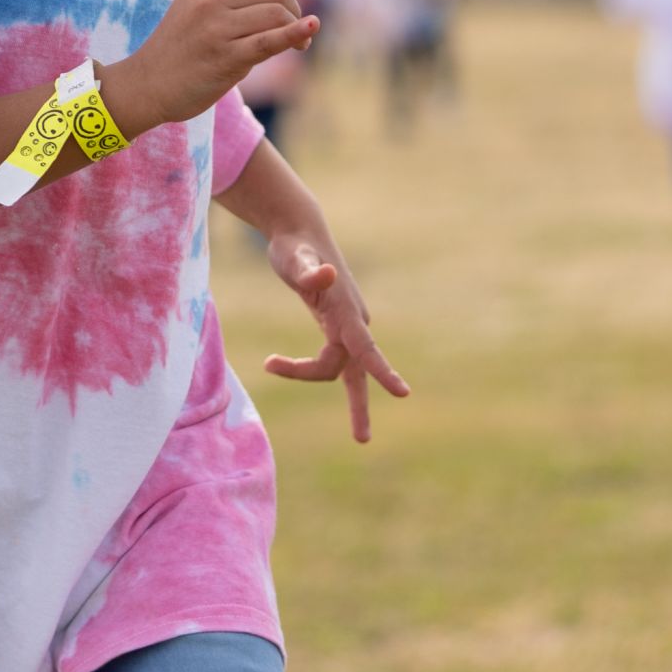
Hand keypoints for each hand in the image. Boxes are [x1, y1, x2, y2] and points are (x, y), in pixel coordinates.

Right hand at [127, 0, 319, 127]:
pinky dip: (296, 34)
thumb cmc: (176, 46)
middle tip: (298, 28)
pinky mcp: (226, 58)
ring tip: (300, 45)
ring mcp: (216, 29)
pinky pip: (270, 41)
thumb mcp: (193, 4)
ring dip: (296, 28)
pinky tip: (310, 33)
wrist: (147, 85)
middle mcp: (209, 0)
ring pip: (276, 13)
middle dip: (294, 7)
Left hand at [262, 234, 410, 443]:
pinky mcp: (334, 326)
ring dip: (305, 372)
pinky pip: (330, 358)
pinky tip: (281, 364)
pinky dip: (308, 367)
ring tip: (269, 362)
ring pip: (338, 368)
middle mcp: (352, 322)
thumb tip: (324, 274)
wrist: (300, 232)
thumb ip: (307, 269)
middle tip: (361, 440)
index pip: (365, 348)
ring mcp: (345, 326)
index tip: (403, 394)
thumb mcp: (294, 257)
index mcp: (346, 311)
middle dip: (358, 405)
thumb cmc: (295, 245)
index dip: (382, 371)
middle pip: (354, 371)